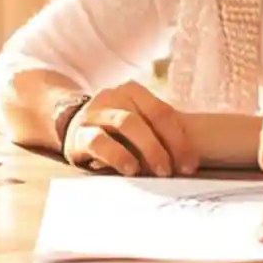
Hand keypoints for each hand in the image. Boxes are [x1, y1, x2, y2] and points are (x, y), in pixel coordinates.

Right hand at [63, 80, 198, 176]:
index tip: (190, 165)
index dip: (180, 139)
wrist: (71, 127)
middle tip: (176, 170)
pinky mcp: (79, 134)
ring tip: (159, 172)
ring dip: (148, 148)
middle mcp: (113, 96)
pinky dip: (118, 155)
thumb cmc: (114, 132)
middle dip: (167, 145)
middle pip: (147, 116)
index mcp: (132, 91)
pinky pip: (99, 141)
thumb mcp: (136, 124)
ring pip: (126, 123)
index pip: (162, 111)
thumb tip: (188, 163)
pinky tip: (130, 169)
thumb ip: (157, 134)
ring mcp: (95, 113)